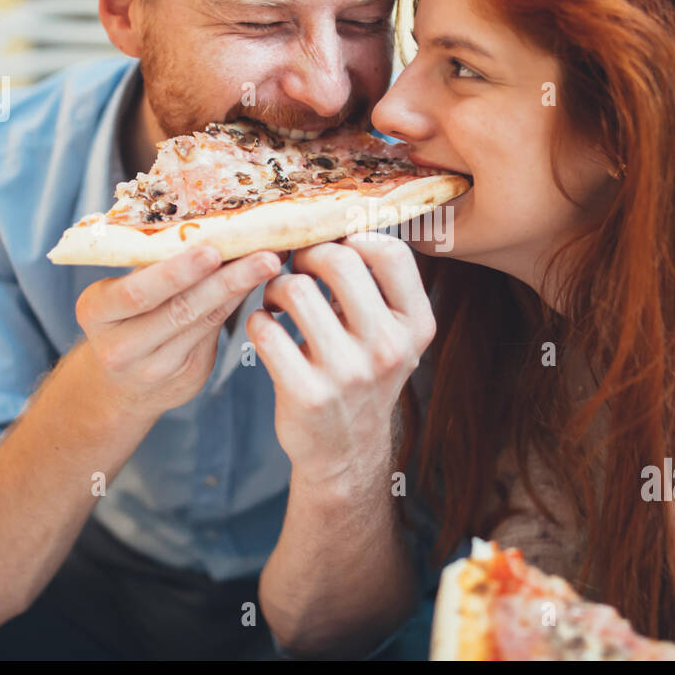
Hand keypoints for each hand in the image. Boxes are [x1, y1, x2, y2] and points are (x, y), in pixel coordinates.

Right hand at [74, 246, 281, 422]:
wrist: (118, 386)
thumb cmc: (120, 320)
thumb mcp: (116, 296)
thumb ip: (150, 266)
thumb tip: (205, 218)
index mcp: (96, 312)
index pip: (136, 293)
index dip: (175, 273)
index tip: (212, 251)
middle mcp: (121, 346)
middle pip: (179, 309)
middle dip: (226, 280)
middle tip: (264, 255)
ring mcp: (155, 367)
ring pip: (205, 321)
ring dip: (243, 287)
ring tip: (273, 261)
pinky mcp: (186, 376)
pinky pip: (216, 332)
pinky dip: (240, 303)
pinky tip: (262, 282)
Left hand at [247, 234, 436, 490]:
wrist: (345, 451)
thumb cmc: (361, 374)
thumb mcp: (390, 336)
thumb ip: (376, 288)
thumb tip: (336, 224)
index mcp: (416, 325)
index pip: (391, 252)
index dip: (354, 238)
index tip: (335, 248)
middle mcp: (388, 347)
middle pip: (339, 260)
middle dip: (307, 255)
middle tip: (295, 267)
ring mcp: (348, 373)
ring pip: (296, 290)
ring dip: (276, 288)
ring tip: (277, 301)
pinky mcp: (307, 394)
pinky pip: (266, 330)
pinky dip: (258, 322)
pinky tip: (267, 331)